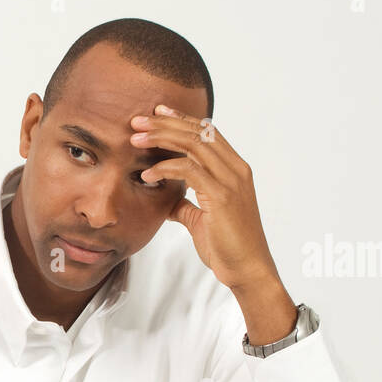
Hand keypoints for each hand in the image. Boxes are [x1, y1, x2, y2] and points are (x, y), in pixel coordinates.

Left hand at [130, 104, 277, 289]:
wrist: (245, 269)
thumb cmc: (227, 246)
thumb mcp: (201, 220)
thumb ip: (186, 205)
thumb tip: (168, 200)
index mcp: (234, 169)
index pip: (207, 132)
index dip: (181, 119)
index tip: (157, 113)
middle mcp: (235, 169)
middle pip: (198, 132)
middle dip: (165, 123)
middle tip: (137, 121)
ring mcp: (231, 180)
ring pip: (193, 144)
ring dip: (161, 138)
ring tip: (135, 140)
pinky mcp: (222, 195)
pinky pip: (189, 170)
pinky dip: (165, 168)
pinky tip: (147, 174)